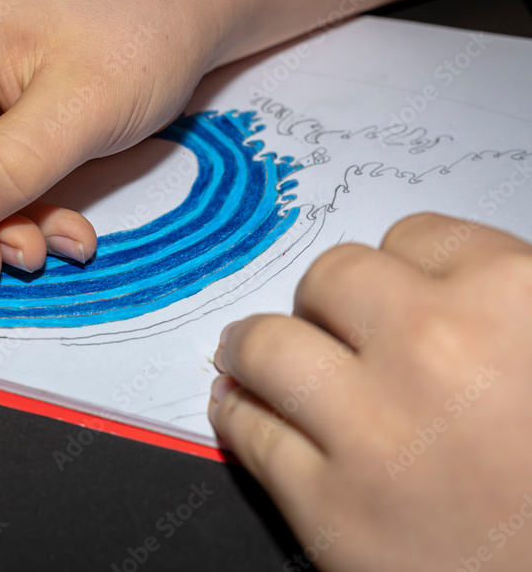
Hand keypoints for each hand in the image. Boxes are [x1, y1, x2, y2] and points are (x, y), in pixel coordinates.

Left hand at [209, 213, 531, 571]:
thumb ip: (496, 309)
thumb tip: (425, 283)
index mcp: (512, 300)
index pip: (415, 237)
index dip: (398, 267)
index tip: (387, 293)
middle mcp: (437, 351)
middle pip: (331, 278)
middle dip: (326, 300)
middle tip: (326, 323)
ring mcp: (374, 429)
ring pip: (267, 345)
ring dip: (255, 348)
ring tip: (250, 355)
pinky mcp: (330, 506)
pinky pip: (250, 432)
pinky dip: (239, 415)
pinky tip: (243, 410)